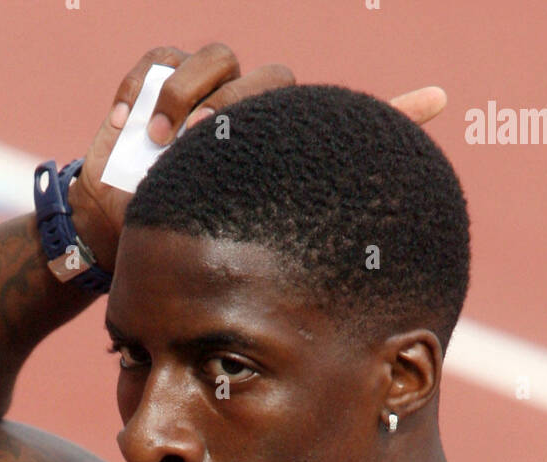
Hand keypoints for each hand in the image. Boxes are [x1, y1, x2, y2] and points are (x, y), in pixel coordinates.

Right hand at [69, 43, 445, 271]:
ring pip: (224, 60)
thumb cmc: (167, 257)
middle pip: (277, 82)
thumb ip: (263, 283)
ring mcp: (209, 96)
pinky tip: (134, 123)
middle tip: (204, 147)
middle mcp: (253, 124)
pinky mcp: (159, 82)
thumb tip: (326, 318)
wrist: (104, 233)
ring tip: (162, 140)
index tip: (441, 102)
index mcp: (277, 168)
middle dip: (239, 112)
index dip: (395, 115)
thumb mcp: (219, 273)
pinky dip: (146, 87)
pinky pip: (163, 59)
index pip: (347, 136)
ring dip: (190, 96)